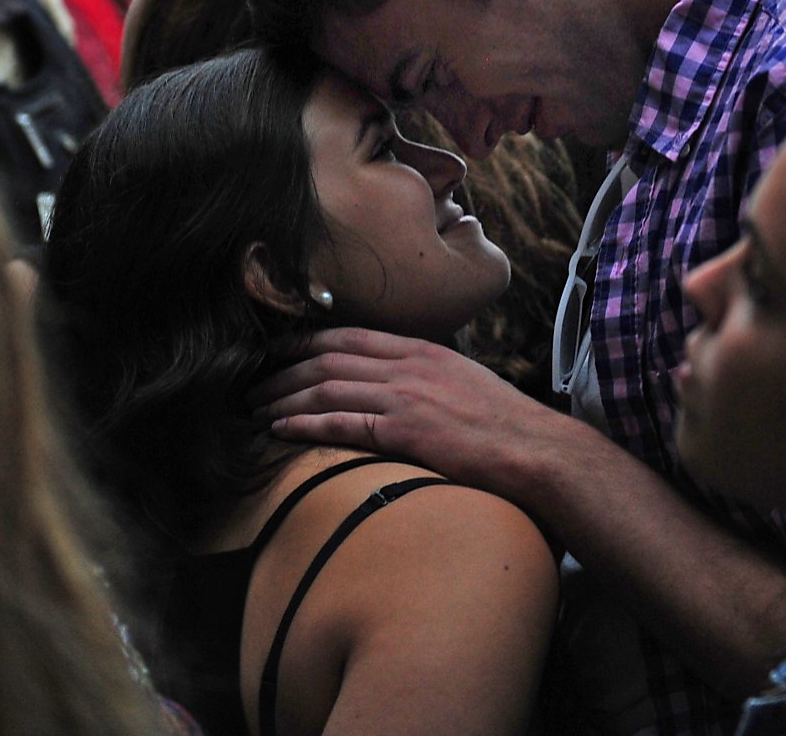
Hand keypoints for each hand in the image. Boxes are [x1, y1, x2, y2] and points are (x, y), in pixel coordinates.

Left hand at [251, 329, 565, 495]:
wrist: (534, 449)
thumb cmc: (505, 424)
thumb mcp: (463, 380)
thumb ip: (427, 375)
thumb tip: (398, 385)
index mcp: (420, 349)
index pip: (349, 335)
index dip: (305, 342)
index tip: (277, 352)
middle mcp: (407, 365)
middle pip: (328, 357)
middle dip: (282, 370)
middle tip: (251, 384)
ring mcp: (404, 396)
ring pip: (326, 387)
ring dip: (283, 398)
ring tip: (254, 410)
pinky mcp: (404, 431)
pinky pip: (342, 422)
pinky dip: (304, 424)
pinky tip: (279, 430)